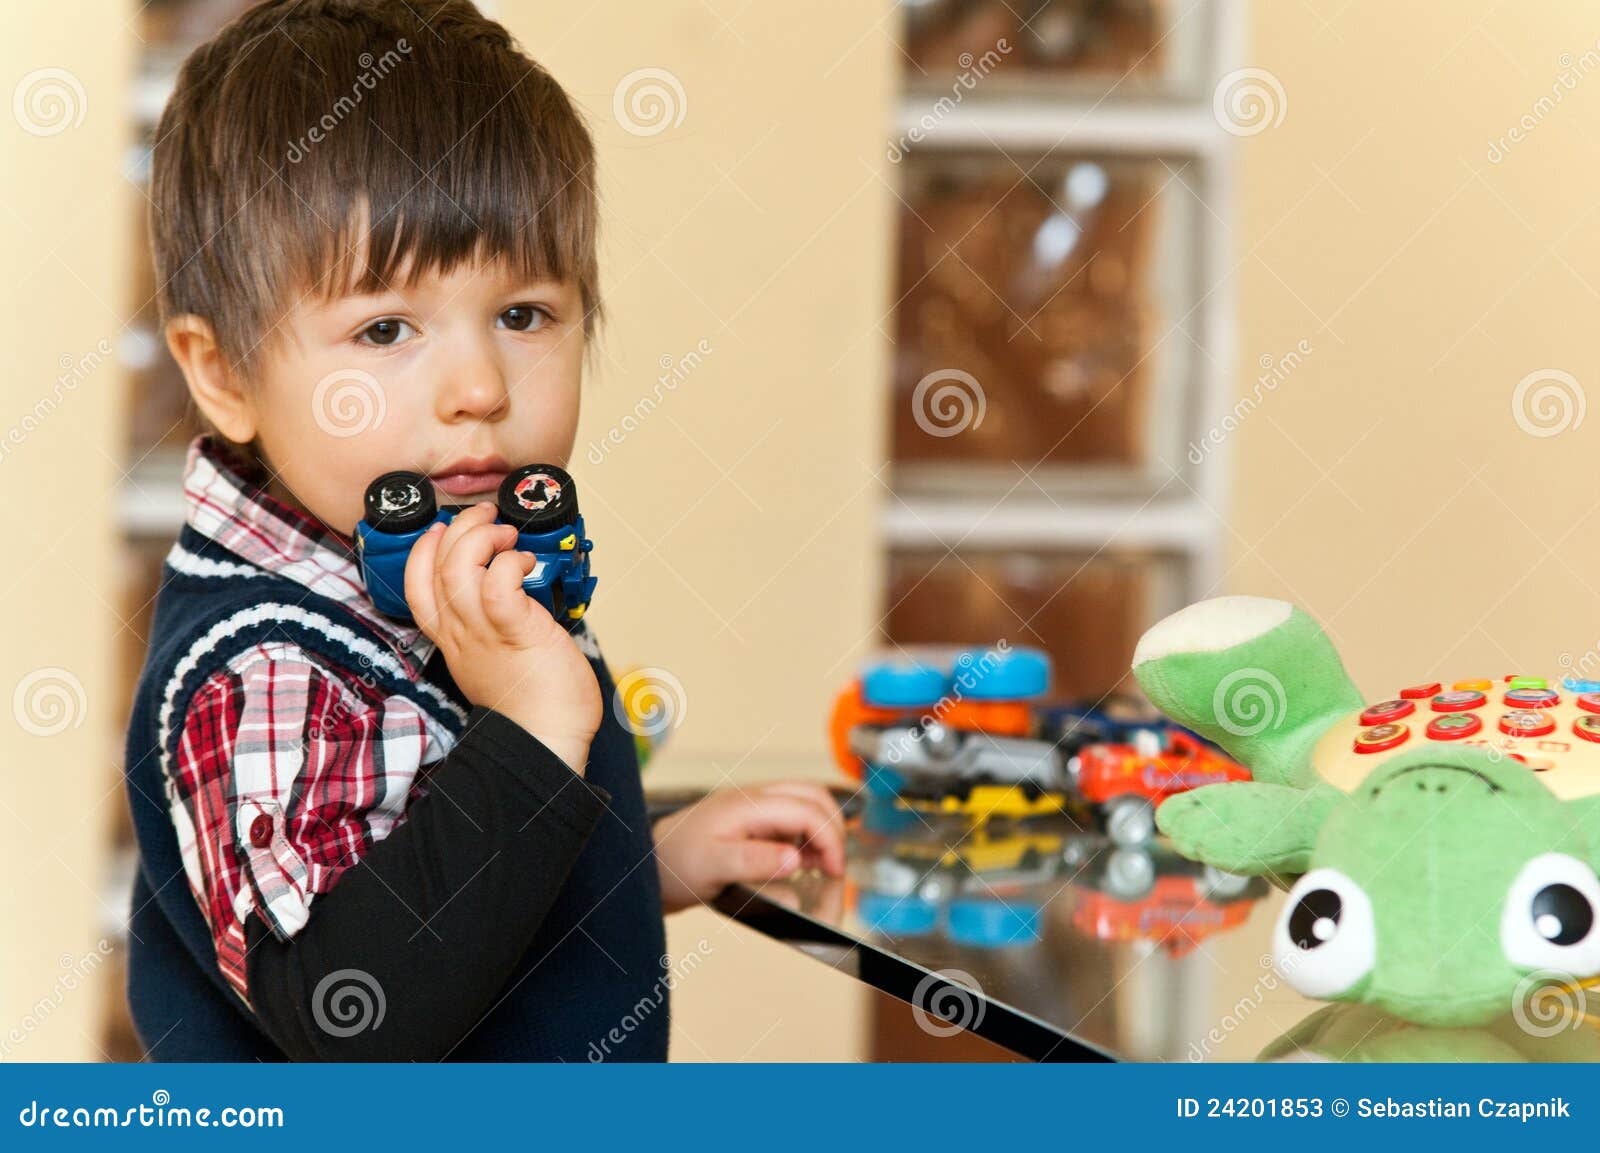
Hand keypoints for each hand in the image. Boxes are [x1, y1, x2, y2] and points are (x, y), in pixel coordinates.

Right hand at [403, 502, 601, 772]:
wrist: (546, 741)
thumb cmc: (533, 703)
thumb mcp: (495, 661)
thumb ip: (493, 628)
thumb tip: (515, 598)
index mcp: (452, 638)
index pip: (415, 585)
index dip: (423, 549)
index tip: (443, 529)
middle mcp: (461, 632)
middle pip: (435, 566)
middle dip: (458, 528)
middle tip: (489, 516)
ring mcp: (484, 632)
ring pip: (458, 568)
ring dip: (482, 537)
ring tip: (507, 533)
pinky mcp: (515, 631)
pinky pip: (499, 584)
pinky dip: (510, 562)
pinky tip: (526, 562)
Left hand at [651, 783, 845, 912]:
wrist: (651, 862)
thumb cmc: (678, 863)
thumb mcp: (714, 867)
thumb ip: (755, 862)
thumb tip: (796, 861)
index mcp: (748, 804)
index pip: (807, 810)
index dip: (830, 840)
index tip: (835, 872)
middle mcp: (756, 797)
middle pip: (815, 798)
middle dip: (834, 831)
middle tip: (834, 870)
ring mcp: (757, 805)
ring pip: (808, 803)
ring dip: (824, 831)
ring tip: (823, 867)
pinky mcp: (756, 819)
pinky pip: (795, 817)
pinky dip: (809, 836)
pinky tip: (804, 861)